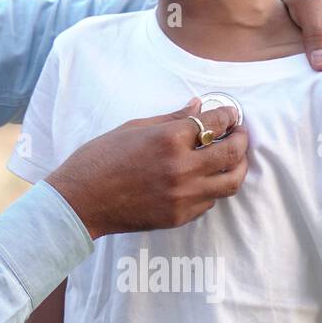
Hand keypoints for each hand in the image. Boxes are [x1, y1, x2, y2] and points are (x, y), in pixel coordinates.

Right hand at [45, 98, 246, 238]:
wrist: (80, 200)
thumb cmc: (99, 159)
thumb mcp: (132, 129)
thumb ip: (170, 118)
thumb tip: (198, 106)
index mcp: (168, 139)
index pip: (214, 124)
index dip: (228, 116)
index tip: (230, 113)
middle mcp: (182, 168)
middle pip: (232, 153)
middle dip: (241, 139)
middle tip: (240, 134)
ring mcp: (183, 196)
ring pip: (230, 182)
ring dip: (238, 167)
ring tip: (233, 158)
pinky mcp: (179, 217)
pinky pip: (210, 201)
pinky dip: (213, 187)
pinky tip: (206, 178)